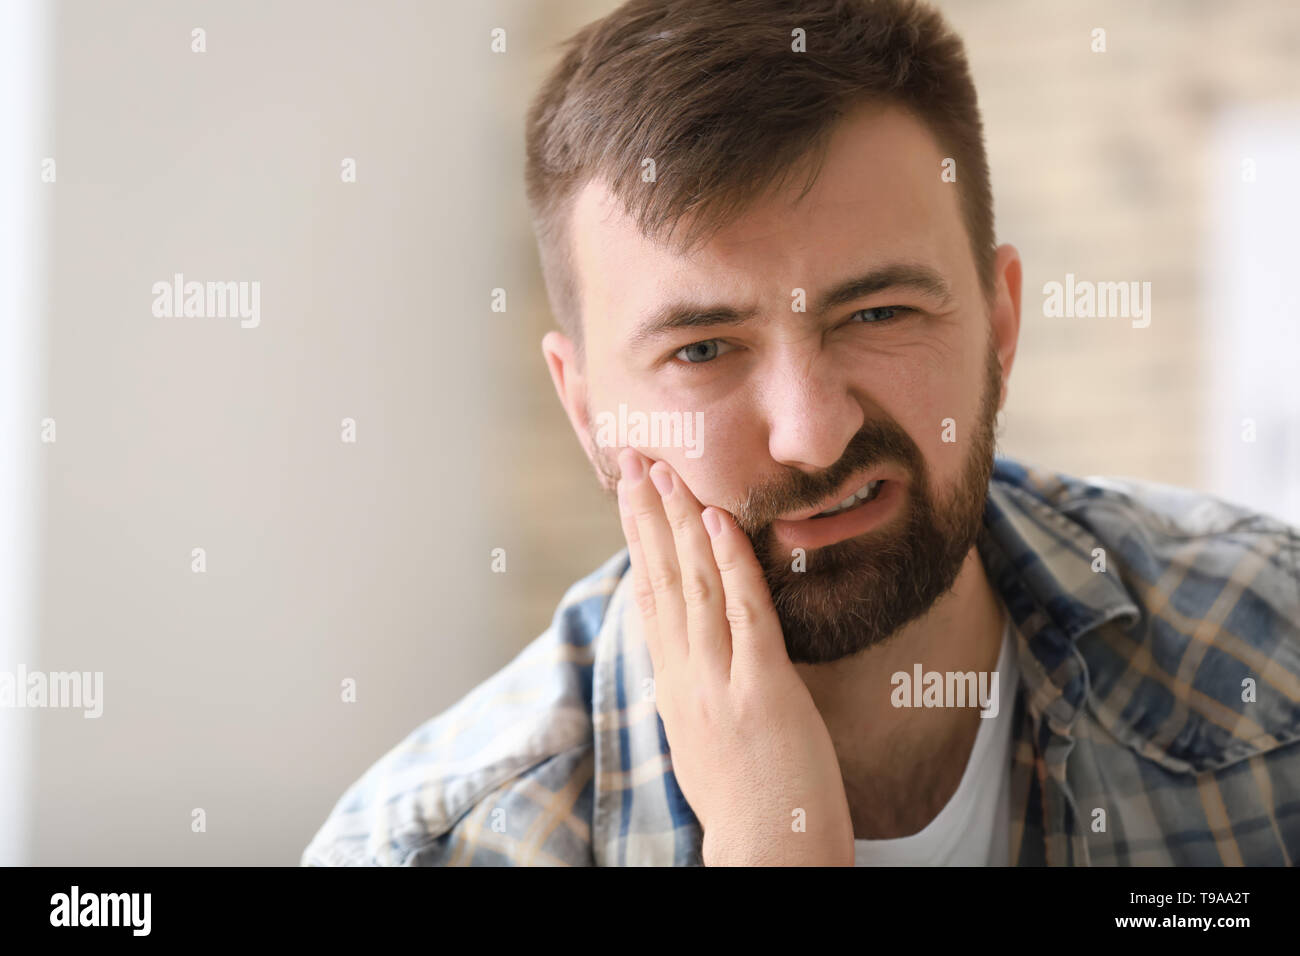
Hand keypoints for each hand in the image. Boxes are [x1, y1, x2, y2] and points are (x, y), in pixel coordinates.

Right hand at [616, 448, 854, 865]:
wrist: (767, 854)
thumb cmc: (746, 803)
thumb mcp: (702, 741)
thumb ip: (693, 690)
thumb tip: (684, 655)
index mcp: (672, 688)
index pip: (650, 599)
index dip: (639, 544)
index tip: (631, 498)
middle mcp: (685, 679)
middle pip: (661, 582)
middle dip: (647, 517)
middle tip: (636, 462)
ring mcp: (720, 683)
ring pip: (694, 587)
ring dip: (680, 525)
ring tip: (668, 473)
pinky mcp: (762, 691)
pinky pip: (744, 614)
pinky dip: (731, 564)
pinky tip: (719, 523)